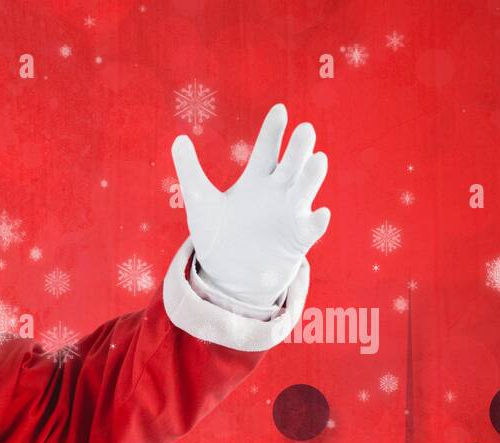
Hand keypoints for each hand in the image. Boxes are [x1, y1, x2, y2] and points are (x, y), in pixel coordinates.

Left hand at [172, 102, 329, 307]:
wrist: (226, 275)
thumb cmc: (217, 236)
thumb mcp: (200, 203)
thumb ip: (190, 171)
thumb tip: (178, 139)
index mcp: (257, 178)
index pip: (268, 148)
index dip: (274, 130)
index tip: (279, 110)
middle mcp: (278, 190)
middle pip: (292, 162)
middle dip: (299, 147)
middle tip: (304, 130)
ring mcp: (291, 213)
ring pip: (306, 188)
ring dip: (313, 175)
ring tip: (318, 159)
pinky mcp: (298, 239)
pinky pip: (312, 228)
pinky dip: (317, 221)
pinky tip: (321, 214)